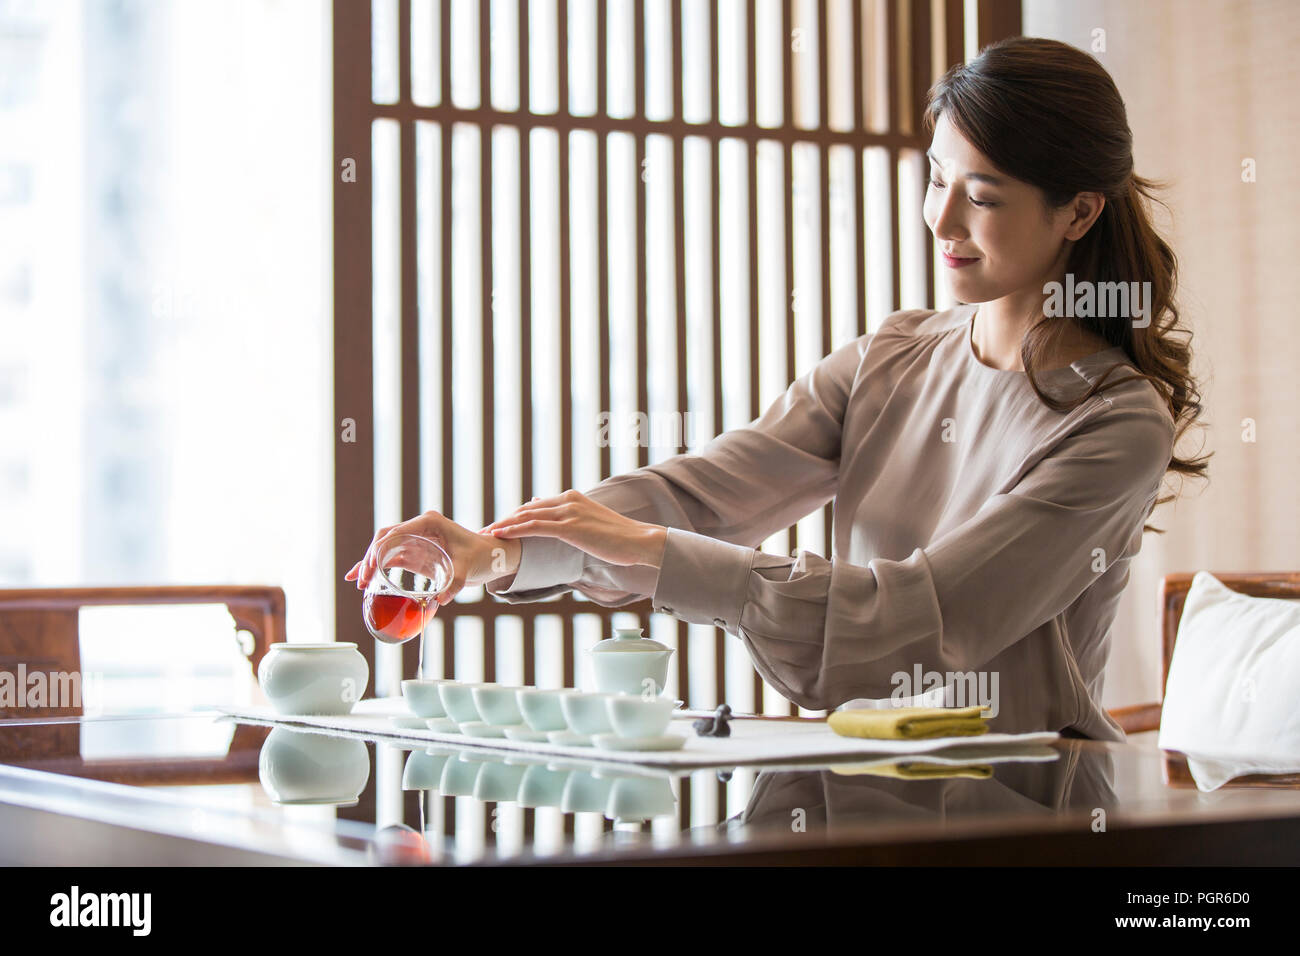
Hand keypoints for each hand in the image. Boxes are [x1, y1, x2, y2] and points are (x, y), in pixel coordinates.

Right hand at [345, 511, 521, 605]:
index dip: (378, 550)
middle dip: (370, 558)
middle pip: (385, 539)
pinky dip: (378, 568)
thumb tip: (441, 600)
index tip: (370, 569)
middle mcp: (419, 528)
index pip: (395, 533)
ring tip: (357, 582)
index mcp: (428, 523)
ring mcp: (416, 539)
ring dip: (370, 563)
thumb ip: (454, 582)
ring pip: (385, 548)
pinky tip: (364, 579)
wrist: (491, 557)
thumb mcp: (468, 567)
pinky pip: (392, 558)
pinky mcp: (416, 552)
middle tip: (362, 580)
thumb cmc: (482, 556)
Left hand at [480, 490, 667, 568]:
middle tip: (485, 529)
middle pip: (527, 509)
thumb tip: (556, 516)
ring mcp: (569, 512)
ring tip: (486, 533)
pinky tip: (500, 534)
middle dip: (504, 519)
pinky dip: (514, 530)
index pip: (536, 506)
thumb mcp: (592, 523)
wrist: (640, 540)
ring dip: (503, 524)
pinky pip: (534, 527)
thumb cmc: (619, 538)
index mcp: (573, 498)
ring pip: (527, 517)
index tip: (499, 525)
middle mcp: (568, 500)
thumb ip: (572, 519)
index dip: (515, 516)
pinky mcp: (570, 527)